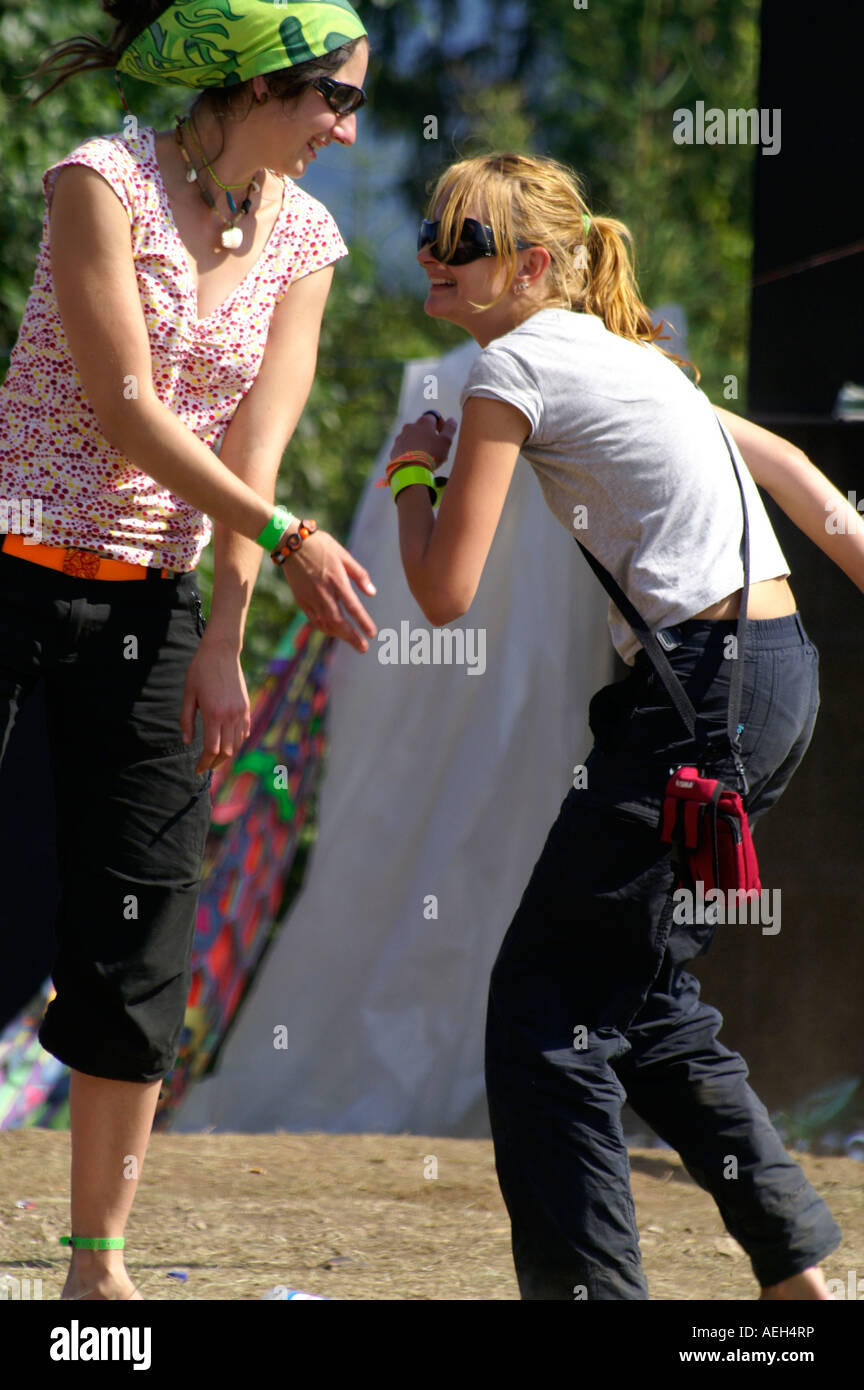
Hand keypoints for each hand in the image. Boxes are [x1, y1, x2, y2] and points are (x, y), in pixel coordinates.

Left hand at [180, 633, 251, 775]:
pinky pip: (244, 732)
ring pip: (237, 744)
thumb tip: (187, 742)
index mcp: (214, 714)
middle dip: (215, 763)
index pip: (212, 749)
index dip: (205, 763)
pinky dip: (237, 742)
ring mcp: (240, 712)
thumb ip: (186, 720)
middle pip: (226, 751)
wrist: (221, 652)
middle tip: (204, 766)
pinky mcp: (246, 707)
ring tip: (215, 758)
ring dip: (227, 755)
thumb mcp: (188, 695)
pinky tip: (228, 743)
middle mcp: (230, 716)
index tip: (197, 769)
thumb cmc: (200, 671)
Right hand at [276, 527, 377, 652]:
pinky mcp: (301, 600)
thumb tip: (372, 593)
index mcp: (337, 580)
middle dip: (352, 637)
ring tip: (351, 641)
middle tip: (363, 648)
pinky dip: (325, 628)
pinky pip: (314, 620)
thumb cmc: (321, 546)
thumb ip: (359, 575)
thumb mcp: (344, 555)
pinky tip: (333, 632)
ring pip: (325, 624)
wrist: (291, 543)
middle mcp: (323, 593)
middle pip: (339, 622)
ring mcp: (310, 598)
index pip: (353, 607)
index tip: (372, 634)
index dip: (363, 623)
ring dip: (339, 635)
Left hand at [390, 412, 457, 466]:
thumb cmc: (431, 454)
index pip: (434, 417)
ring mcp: (400, 437)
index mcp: (423, 422)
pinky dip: (410, 453)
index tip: (443, 436)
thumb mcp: (446, 441)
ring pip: (413, 439)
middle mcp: (410, 426)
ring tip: (426, 460)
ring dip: (419, 446)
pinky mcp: (394, 449)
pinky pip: (404, 449)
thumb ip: (450, 428)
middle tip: (436, 451)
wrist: (410, 471)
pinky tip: (416, 464)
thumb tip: (452, 420)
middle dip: (430, 438)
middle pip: (422, 429)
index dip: (440, 425)